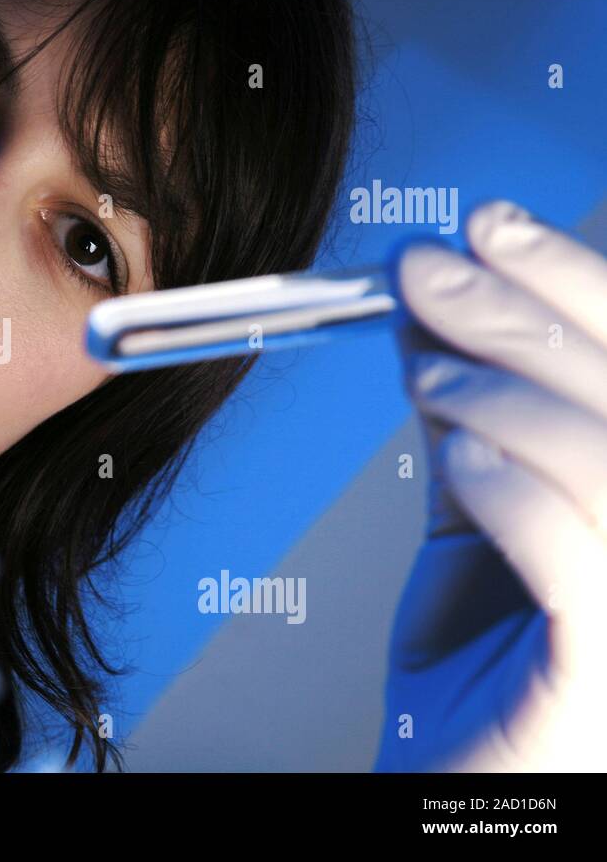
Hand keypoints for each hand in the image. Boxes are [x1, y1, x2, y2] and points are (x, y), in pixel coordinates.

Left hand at [377, 200, 606, 771]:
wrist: (457, 781)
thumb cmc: (479, 654)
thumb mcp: (476, 514)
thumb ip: (468, 419)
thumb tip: (427, 310)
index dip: (570, 276)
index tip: (486, 223)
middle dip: (519, 307)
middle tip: (422, 268)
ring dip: (503, 392)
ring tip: (425, 374)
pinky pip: (581, 556)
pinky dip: (512, 487)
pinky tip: (458, 458)